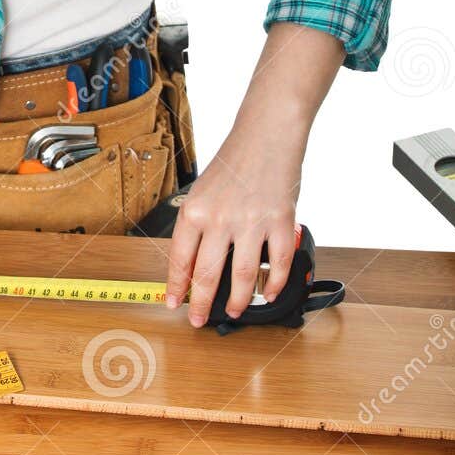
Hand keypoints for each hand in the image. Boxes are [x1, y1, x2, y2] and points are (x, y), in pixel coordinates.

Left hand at [164, 129, 300, 326]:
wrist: (267, 135)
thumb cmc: (234, 161)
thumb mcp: (202, 192)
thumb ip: (199, 225)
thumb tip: (193, 263)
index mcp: (195, 211)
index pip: (180, 259)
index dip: (176, 287)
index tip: (173, 303)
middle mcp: (220, 219)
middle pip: (207, 275)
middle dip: (201, 304)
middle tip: (198, 320)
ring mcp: (252, 223)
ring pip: (242, 277)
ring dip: (237, 301)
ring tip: (233, 311)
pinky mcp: (281, 223)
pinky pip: (278, 264)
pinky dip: (273, 285)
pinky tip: (268, 293)